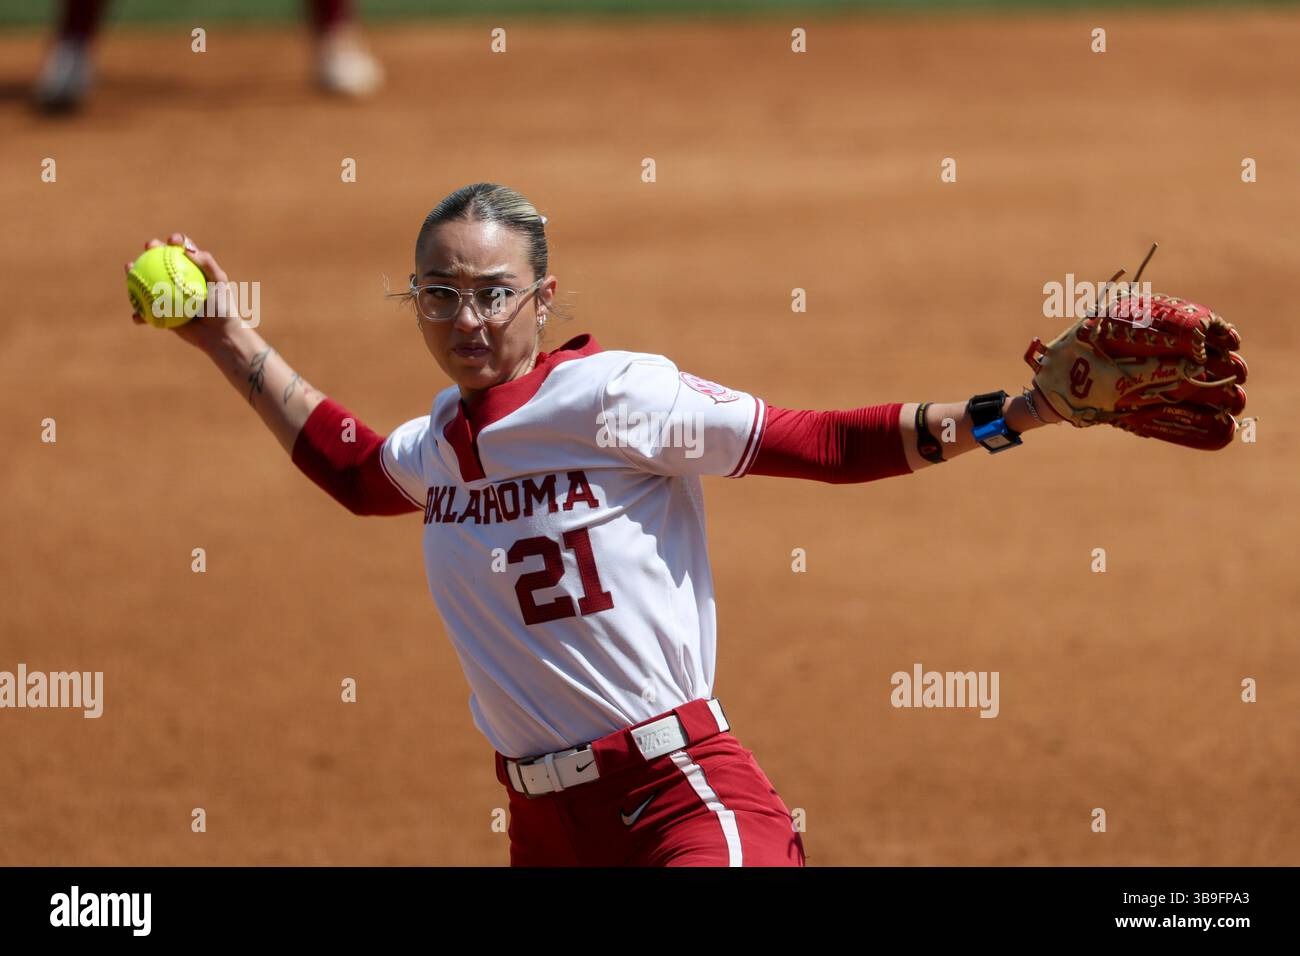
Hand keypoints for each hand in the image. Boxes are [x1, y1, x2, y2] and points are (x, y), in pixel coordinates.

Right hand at [125, 232, 241, 350]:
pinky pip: (146, 311)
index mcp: (192, 270)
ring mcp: (168, 295)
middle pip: (160, 260)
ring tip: (129, 270)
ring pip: (146, 283)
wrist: (220, 335)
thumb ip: (207, 264)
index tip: (172, 241)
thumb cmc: (223, 308)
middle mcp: (178, 280)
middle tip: (149, 247)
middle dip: (151, 249)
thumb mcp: (220, 284)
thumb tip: (187, 249)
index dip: (176, 241)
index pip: (182, 251)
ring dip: (133, 273)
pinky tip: (137, 314)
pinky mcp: (161, 312)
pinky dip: (139, 313)